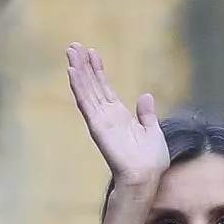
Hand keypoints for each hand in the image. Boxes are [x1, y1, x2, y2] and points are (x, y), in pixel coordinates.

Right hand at [66, 44, 169, 189]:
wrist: (146, 177)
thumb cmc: (150, 160)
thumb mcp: (152, 131)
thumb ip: (146, 114)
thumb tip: (145, 96)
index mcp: (119, 116)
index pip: (105, 88)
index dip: (98, 70)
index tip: (91, 53)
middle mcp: (107, 116)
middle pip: (92, 85)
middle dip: (83, 65)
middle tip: (73, 46)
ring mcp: (101, 120)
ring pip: (86, 90)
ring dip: (78, 71)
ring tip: (71, 51)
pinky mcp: (98, 126)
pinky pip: (86, 103)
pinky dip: (79, 87)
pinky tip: (72, 72)